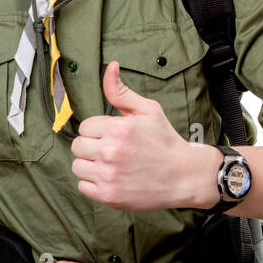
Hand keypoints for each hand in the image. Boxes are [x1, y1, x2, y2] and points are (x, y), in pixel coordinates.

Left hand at [70, 62, 218, 211]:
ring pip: (78, 166)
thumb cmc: (165, 142)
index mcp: (118, 128)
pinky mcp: (109, 195)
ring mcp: (109, 175)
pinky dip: (94, 184)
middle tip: (113, 150)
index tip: (114, 136)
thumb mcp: (148, 110)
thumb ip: (122, 91)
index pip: (86, 127)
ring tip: (112, 165)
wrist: (184, 176)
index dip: (99, 130)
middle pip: (78, 146)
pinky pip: (83, 186)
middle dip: (93, 146)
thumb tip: (111, 67)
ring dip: (91, 165)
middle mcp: (111, 151)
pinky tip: (112, 178)